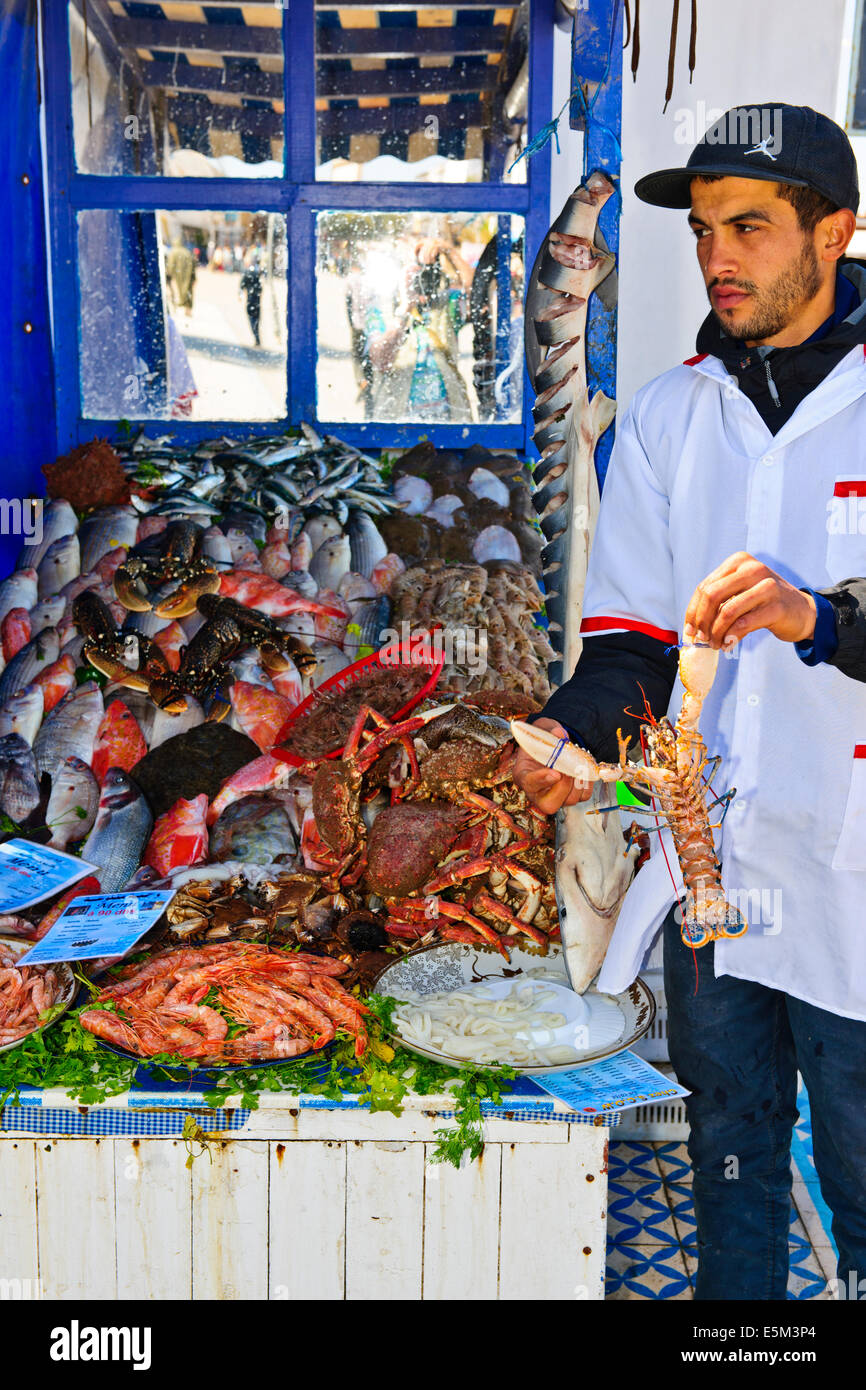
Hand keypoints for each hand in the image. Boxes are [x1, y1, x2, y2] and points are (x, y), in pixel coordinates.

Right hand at [511, 718, 593, 813]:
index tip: (555, 772)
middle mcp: (537, 791)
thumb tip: (559, 733)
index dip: (542, 780)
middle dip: (563, 787)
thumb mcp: (542, 730)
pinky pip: (583, 796)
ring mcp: (555, 796)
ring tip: (577, 764)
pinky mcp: (570, 796)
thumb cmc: (542, 739)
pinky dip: (587, 782)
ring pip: (570, 801)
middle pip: (549, 804)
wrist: (551, 744)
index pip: (529, 783)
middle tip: (569, 769)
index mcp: (523, 774)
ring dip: (577, 782)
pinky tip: (582, 768)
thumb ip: (549, 731)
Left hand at [683, 552, 817, 648]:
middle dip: (702, 621)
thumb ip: (719, 602)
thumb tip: (692, 626)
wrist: (801, 611)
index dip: (693, 611)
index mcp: (739, 562)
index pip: (705, 587)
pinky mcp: (777, 606)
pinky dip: (731, 637)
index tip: (689, 629)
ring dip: (716, 632)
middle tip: (701, 638)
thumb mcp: (740, 594)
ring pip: (727, 611)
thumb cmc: (764, 603)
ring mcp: (767, 586)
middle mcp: (752, 569)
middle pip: (712, 596)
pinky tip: (728, 644)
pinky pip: (744, 623)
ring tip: (715, 644)